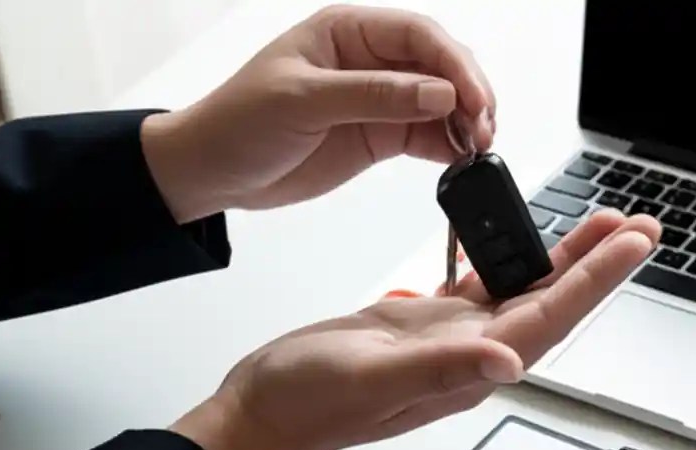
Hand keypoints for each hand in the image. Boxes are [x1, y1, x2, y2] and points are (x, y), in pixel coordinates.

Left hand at [140, 4, 495, 222]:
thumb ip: (374, 96)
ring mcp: (379, 99)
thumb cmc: (237, 122)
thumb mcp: (302, 102)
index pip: (419, 35)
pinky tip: (461, 162)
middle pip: (441, 66)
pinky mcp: (381, 136)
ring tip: (478, 151)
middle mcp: (370, 60)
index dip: (454, 65)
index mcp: (348, 31)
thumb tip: (438, 94)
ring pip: (443, 102)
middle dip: (469, 95)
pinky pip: (429, 136)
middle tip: (484, 131)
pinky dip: (451, 148)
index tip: (472, 100)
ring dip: (467, 124)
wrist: (211, 172)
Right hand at [170, 210, 659, 449]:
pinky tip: (522, 242)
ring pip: (524, 290)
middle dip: (600, 263)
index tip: (635, 244)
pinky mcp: (425, 323)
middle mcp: (472, 354)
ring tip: (602, 225)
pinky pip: (483, 286)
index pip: (551, 316)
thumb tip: (509, 359)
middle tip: (640, 225)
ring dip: (564, 258)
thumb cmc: (307, 404)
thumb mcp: (374, 379)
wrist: (263, 410)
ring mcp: (451, 339)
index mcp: (470, 368)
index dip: (597, 279)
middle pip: (553, 301)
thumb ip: (443, 367)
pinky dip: (507, 259)